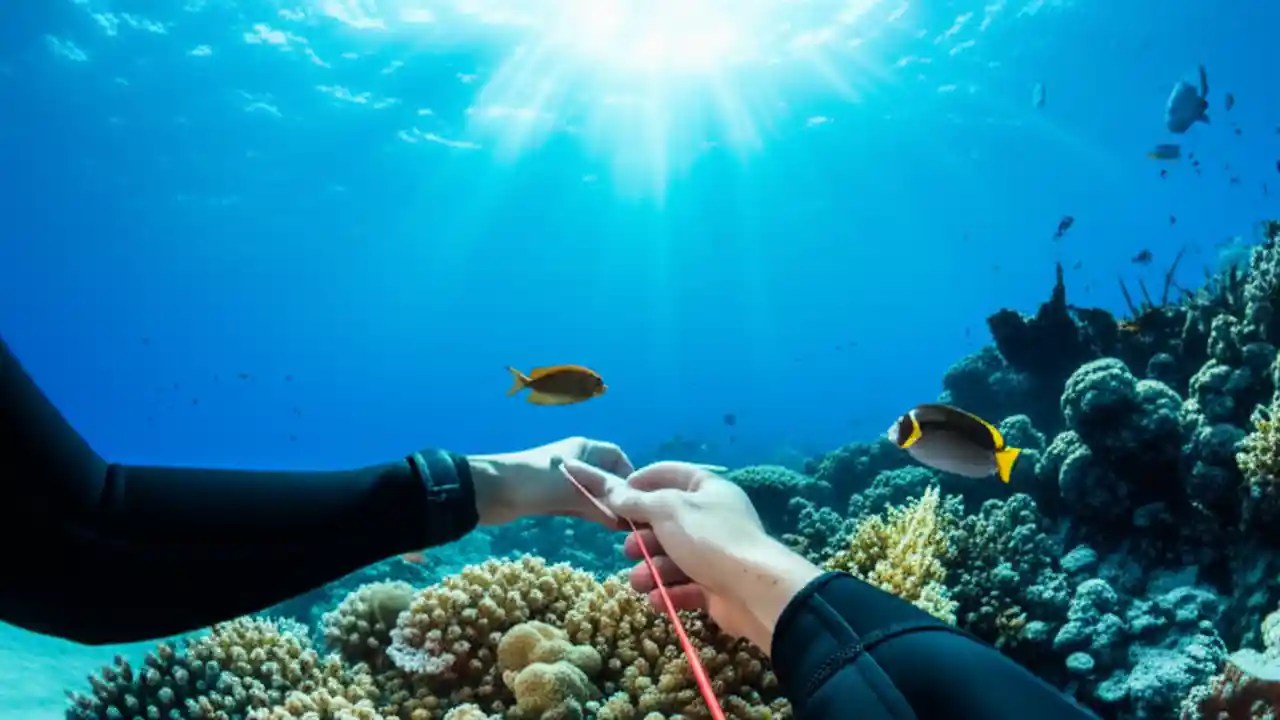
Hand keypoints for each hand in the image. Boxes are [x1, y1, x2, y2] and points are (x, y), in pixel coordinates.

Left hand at [468, 437, 633, 526]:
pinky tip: (602, 525)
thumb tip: (629, 515)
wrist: (488, 491)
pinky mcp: (551, 497)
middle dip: (619, 496)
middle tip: (633, 518)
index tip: (640, 499)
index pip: (618, 458)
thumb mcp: (573, 490)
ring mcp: (563, 480)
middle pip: (607, 477)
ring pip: (593, 493)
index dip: (631, 476)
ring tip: (621, 526)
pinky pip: (579, 504)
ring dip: (605, 507)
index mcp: (583, 449)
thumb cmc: (534, 481)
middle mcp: (576, 462)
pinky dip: (590, 513)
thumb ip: (603, 501)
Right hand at [565, 461, 821, 652]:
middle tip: (628, 549)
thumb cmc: (708, 538)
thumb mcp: (668, 510)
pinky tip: (656, 598)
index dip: (643, 481)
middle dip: (644, 538)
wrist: (752, 589)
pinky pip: (685, 586)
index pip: (671, 474)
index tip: (618, 494)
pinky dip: (669, 592)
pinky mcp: (715, 586)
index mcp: (707, 490)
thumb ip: (639, 501)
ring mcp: (715, 553)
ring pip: (673, 558)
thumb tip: (617, 493)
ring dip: (652, 570)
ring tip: (640, 581)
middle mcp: (712, 518)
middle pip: (668, 522)